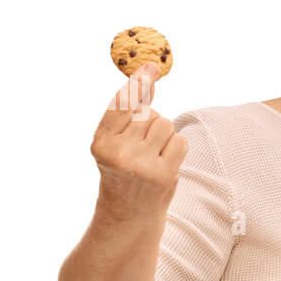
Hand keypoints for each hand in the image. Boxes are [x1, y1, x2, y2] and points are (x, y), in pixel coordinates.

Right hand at [91, 62, 187, 221]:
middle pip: (148, 114)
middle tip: (142, 148)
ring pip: (165, 125)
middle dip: (150, 124)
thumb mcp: (114, 143)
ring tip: (153, 156)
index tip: (152, 66)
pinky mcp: (162, 174)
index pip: (122, 104)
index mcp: (101, 142)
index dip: (139, 83)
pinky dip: (176, 148)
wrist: (129, 214)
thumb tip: (149, 74)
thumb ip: (126, 114)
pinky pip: (179, 141)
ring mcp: (140, 165)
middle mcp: (117, 153)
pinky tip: (165, 163)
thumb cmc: (124, 172)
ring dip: (164, 136)